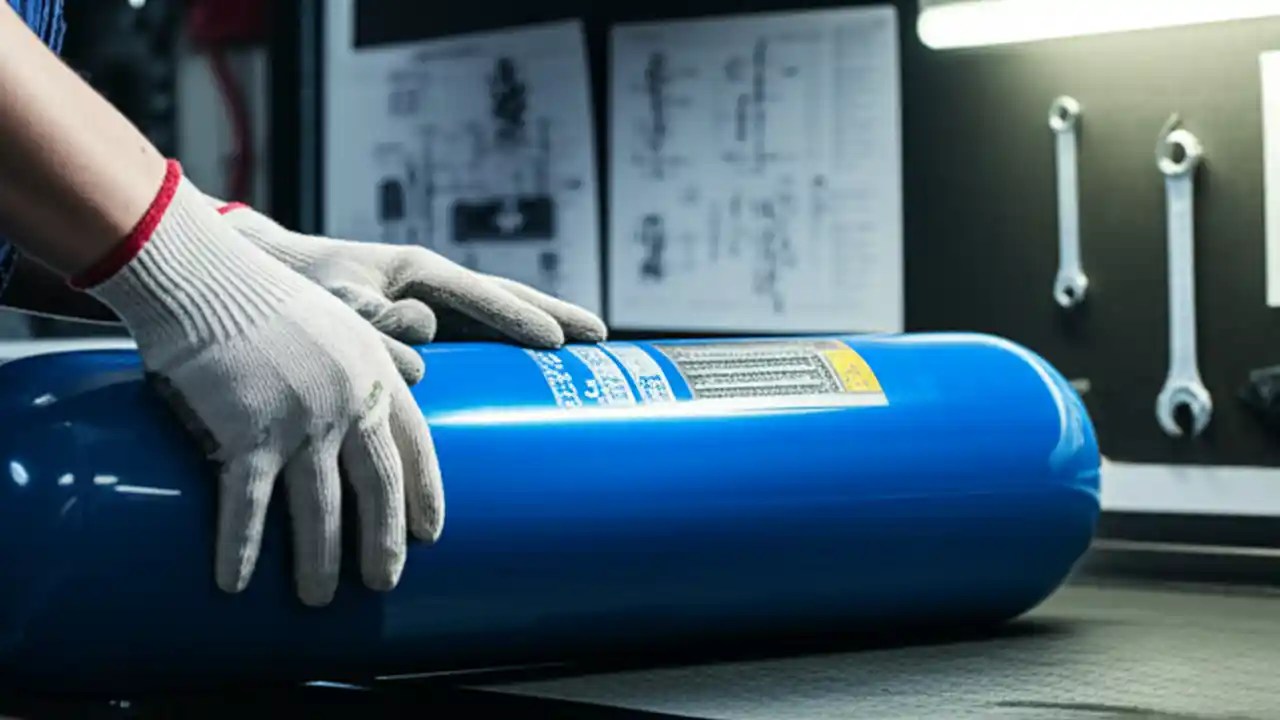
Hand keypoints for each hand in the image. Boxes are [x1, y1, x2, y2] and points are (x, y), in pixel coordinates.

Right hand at [76, 163, 441, 605]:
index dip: (424, 493)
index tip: (430, 533)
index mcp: (374, 374)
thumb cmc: (267, 295)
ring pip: (320, 507)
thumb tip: (411, 383)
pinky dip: (243, 547)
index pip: (415, 446)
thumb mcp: (340, 319)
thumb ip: (372, 356)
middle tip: (384, 583)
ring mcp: (300, 419)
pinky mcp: (246, 430)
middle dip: (384, 542)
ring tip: (320, 599)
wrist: (206, 276)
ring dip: (321, 560)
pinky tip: (236, 583)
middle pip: (376, 487)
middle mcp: (346, 402)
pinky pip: (249, 505)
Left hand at [211, 200, 605, 353]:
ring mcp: (431, 311)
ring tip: (583, 357)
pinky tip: (523, 388)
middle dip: (554, 317)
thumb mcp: (332, 299)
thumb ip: (372, 320)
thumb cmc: (296, 289)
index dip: (521, 318)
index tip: (559, 340)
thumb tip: (424, 343)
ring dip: (536, 338)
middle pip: (506, 300)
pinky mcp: (420, 337)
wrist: (261, 288)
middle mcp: (433, 290)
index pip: (483, 295)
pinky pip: (471, 349)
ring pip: (496, 323)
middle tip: (601, 338)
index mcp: (418, 271)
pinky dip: (502, 361)